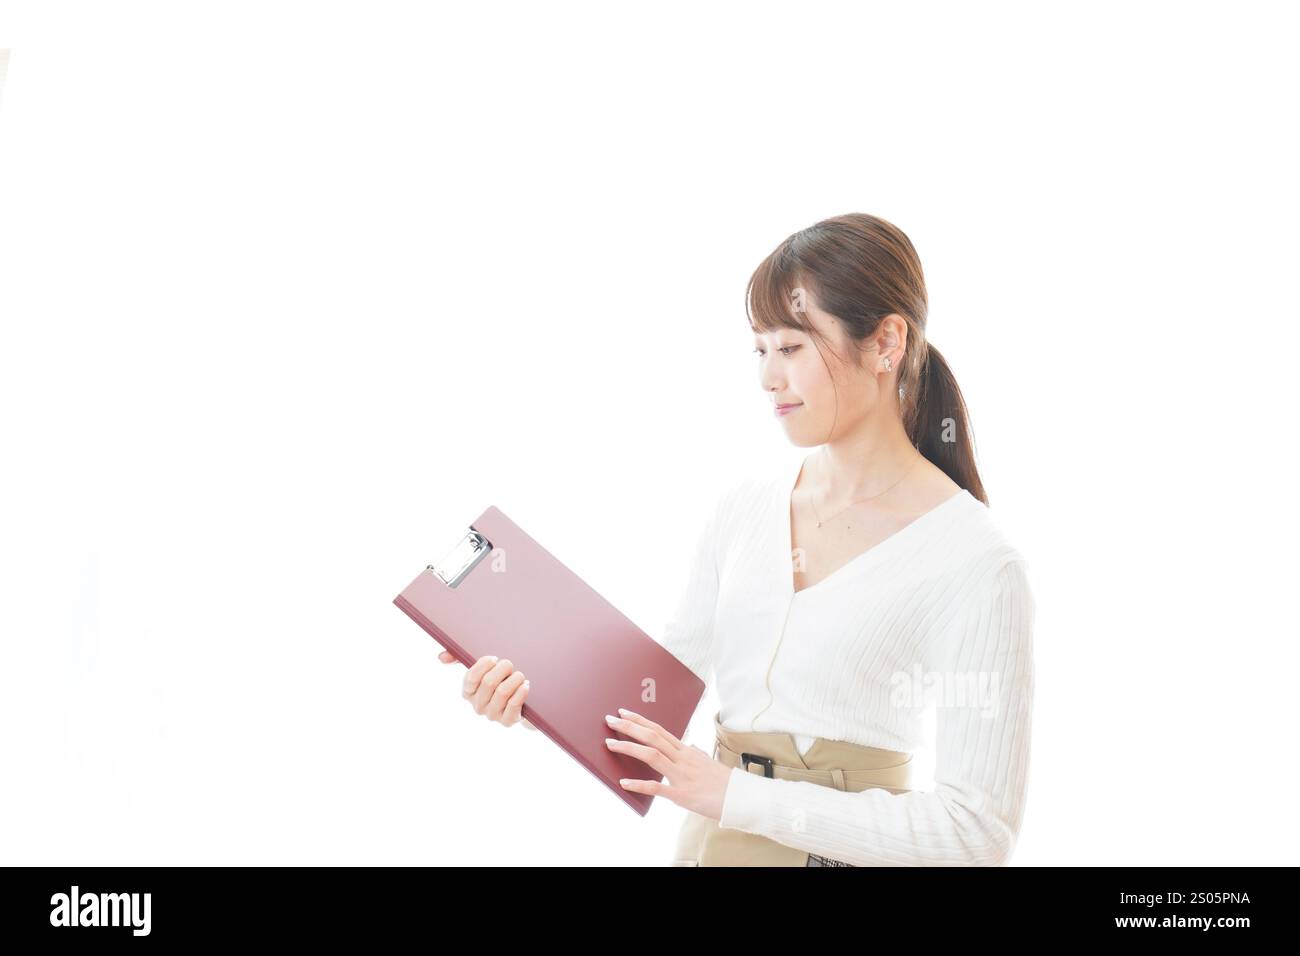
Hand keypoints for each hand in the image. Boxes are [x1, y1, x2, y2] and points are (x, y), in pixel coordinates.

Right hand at [439, 650, 536, 730]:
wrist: (522, 701)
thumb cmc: (499, 680)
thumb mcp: (482, 668)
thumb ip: (460, 659)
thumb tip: (441, 657)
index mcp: (468, 692)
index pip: (471, 677)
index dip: (485, 664)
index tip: (494, 658)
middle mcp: (477, 706)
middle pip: (489, 682)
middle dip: (503, 668)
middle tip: (509, 665)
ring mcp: (492, 715)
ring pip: (502, 692)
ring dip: (515, 679)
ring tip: (519, 675)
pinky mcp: (507, 721)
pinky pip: (514, 704)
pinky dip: (521, 691)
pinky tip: (525, 685)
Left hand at [604, 707, 732, 820]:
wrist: (741, 798)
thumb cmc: (725, 782)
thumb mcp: (709, 762)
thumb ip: (697, 753)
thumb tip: (691, 747)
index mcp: (686, 751)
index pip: (659, 729)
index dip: (640, 720)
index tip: (624, 713)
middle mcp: (682, 758)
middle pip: (652, 736)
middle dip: (629, 727)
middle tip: (609, 720)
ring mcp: (681, 775)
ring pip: (652, 755)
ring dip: (629, 747)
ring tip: (610, 744)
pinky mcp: (682, 794)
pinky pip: (657, 787)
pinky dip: (639, 784)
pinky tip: (624, 782)